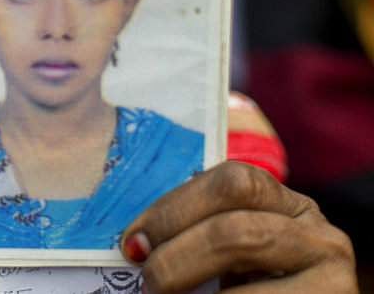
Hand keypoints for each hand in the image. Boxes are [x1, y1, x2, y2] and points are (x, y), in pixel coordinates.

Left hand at [121, 161, 357, 291]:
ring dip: (191, 280)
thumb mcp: (224, 257)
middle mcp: (317, 234)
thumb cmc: (242, 287)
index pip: (232, 182)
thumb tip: (133, 244)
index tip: (133, 242)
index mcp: (283, 204)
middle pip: (238, 229)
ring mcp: (334, 277)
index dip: (175, 208)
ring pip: (249, 260)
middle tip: (148, 281)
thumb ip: (194, 236)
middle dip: (178, 256)